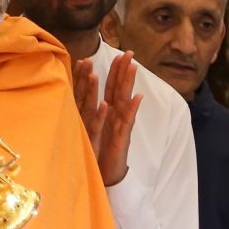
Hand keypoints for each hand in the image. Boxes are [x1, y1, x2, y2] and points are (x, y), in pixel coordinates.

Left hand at [73, 52, 143, 186]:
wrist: (107, 175)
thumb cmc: (101, 152)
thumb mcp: (93, 129)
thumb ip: (93, 113)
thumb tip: (91, 98)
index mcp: (108, 112)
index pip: (110, 87)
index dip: (113, 71)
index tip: (116, 53)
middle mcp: (116, 116)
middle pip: (119, 89)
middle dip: (124, 70)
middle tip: (129, 52)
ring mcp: (120, 125)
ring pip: (124, 100)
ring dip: (129, 83)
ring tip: (133, 67)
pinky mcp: (122, 138)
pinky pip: (127, 121)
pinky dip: (132, 109)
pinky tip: (137, 97)